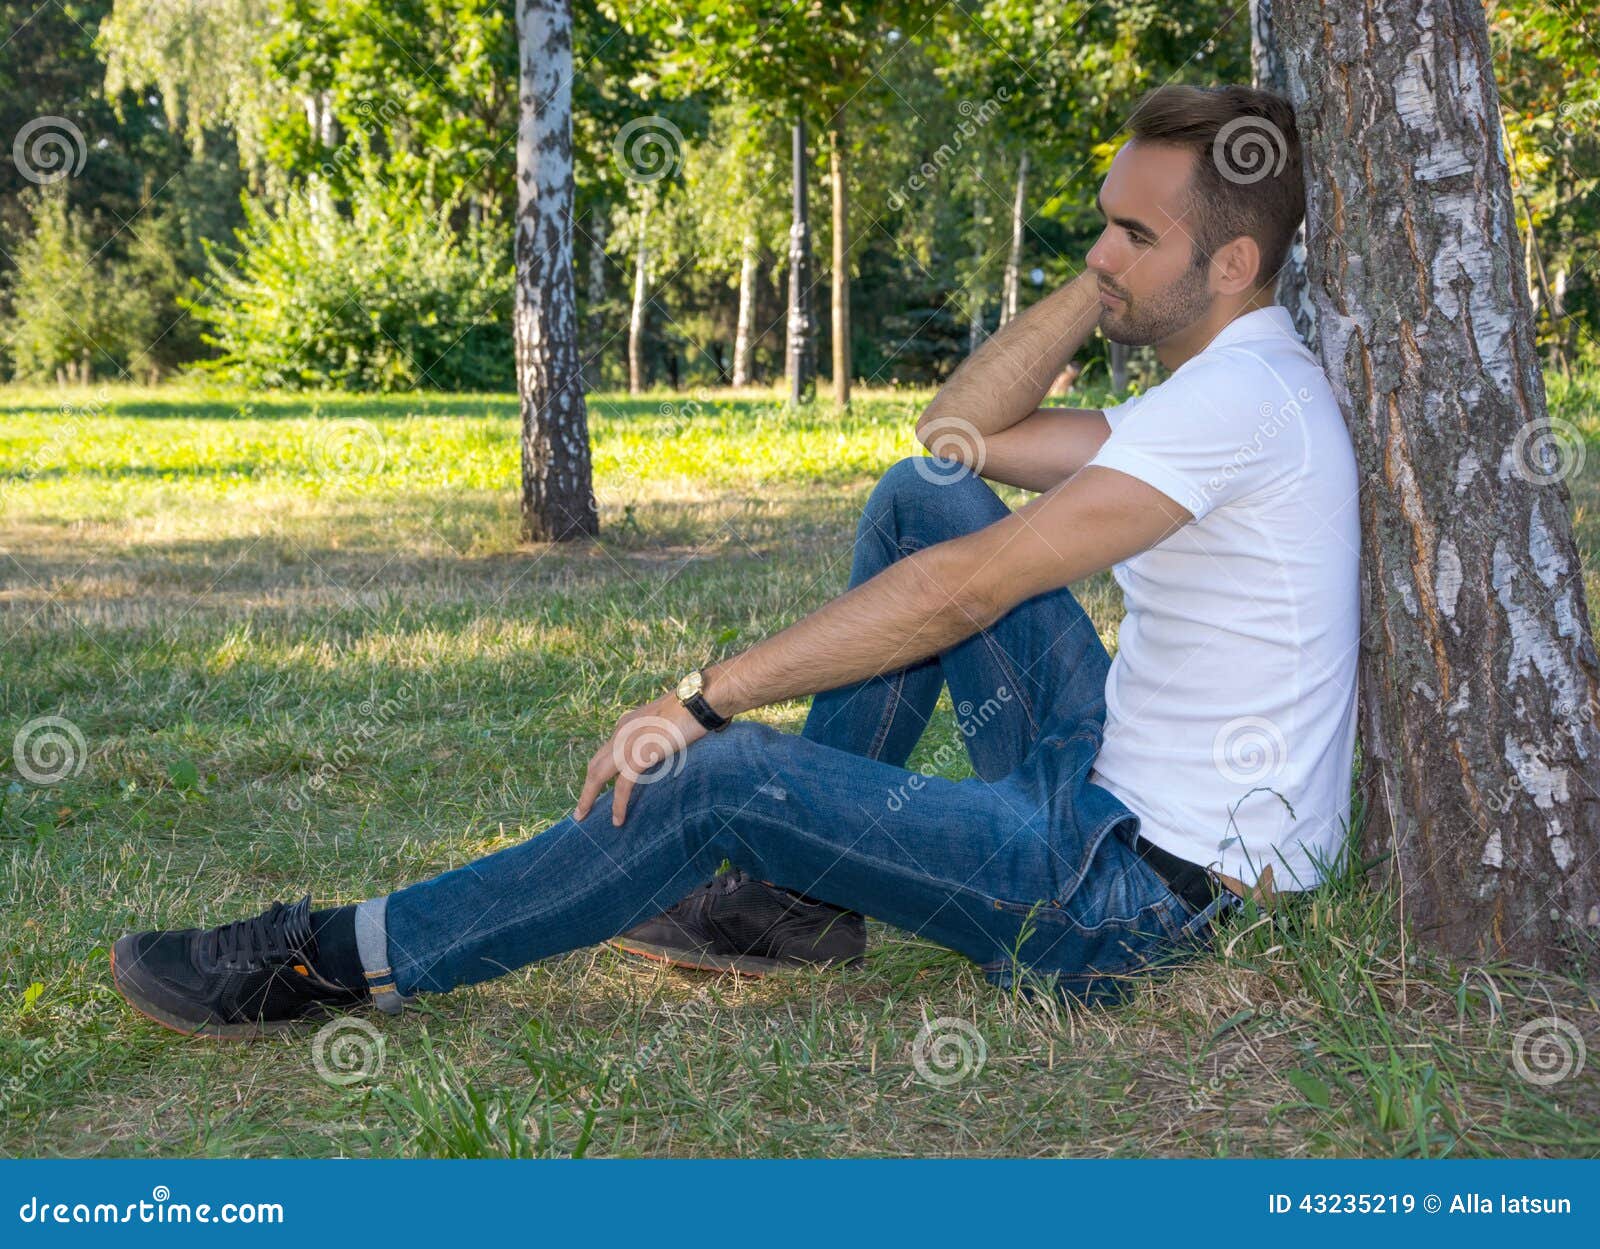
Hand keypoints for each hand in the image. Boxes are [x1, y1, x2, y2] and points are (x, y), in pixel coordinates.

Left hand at [574, 692, 707, 825]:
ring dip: (589, 798)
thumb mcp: (667, 720)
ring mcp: (629, 743)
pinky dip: (618, 804)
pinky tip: (618, 819)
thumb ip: (659, 733)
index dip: (599, 770)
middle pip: (595, 764)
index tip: (596, 787)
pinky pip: (623, 786)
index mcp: (628, 722)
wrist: (701, 700)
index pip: (606, 750)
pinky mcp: (640, 755)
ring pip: (599, 776)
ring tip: (584, 816)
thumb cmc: (694, 707)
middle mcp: (622, 731)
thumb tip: (665, 746)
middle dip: (586, 787)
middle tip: (581, 808)